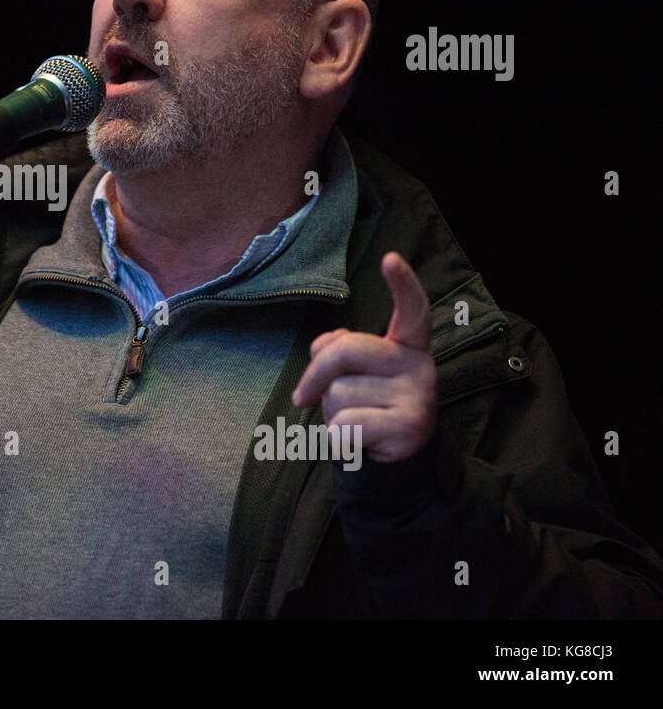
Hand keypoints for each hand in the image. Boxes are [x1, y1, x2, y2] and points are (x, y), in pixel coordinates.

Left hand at [291, 251, 437, 463]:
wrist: (396, 461)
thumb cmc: (369, 405)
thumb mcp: (358, 374)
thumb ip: (342, 350)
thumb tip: (326, 345)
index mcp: (407, 344)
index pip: (410, 308)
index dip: (402, 284)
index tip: (390, 259)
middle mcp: (418, 365)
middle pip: (345, 350)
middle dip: (313, 375)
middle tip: (302, 398)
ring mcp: (417, 395)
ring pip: (338, 393)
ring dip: (330, 412)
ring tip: (354, 420)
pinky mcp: (408, 427)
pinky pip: (343, 425)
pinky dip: (336, 438)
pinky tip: (357, 442)